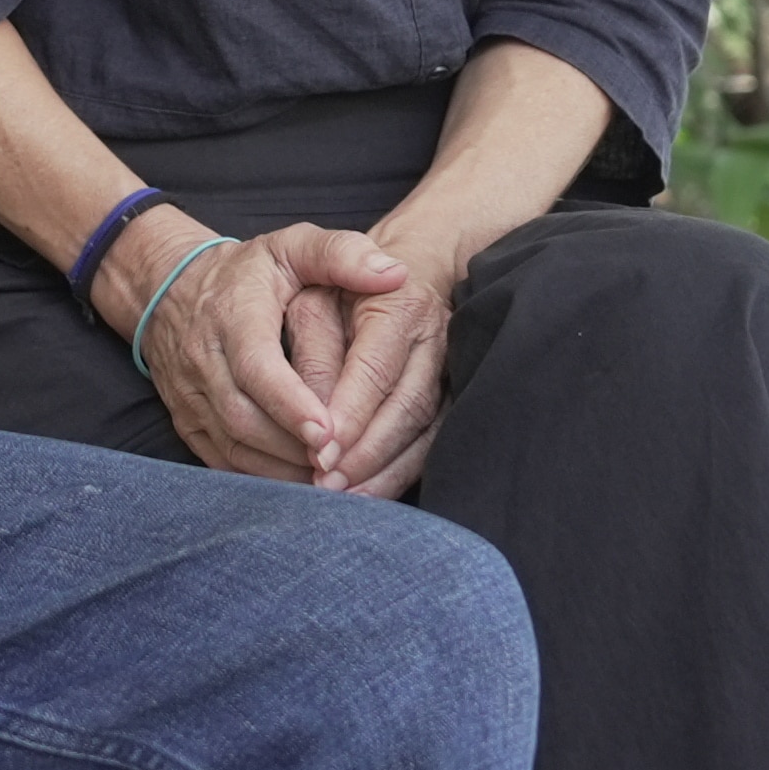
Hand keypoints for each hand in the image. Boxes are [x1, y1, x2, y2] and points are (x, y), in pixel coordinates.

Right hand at [128, 219, 415, 484]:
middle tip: (340, 464)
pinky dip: (262, 479)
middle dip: (293, 446)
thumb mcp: (291, 247)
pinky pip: (222, 462)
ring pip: (233, 445)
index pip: (256, 366)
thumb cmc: (247, 272)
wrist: (168, 289)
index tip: (328, 430)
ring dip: (281, 468)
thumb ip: (342, 254)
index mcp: (232, 314)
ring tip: (329, 478)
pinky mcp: (187, 421)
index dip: (290, 402)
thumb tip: (393, 274)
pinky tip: (300, 483)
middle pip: (244, 416)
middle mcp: (204, 358)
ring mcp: (191, 395)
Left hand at [302, 246, 456, 497]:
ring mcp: (452, 369)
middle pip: (408, 406)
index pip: (375, 369)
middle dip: (367, 452)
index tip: (319, 450)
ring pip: (426, 430)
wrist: (401, 271)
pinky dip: (403, 473)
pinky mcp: (456, 395)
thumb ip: (312, 347)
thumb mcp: (314, 297)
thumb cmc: (341, 287)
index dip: (350, 414)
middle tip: (326, 484)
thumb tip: (312, 410)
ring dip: (385, 470)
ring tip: (345, 498)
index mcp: (400, 306)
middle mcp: (435, 337)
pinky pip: (435, 443)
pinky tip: (372, 494)